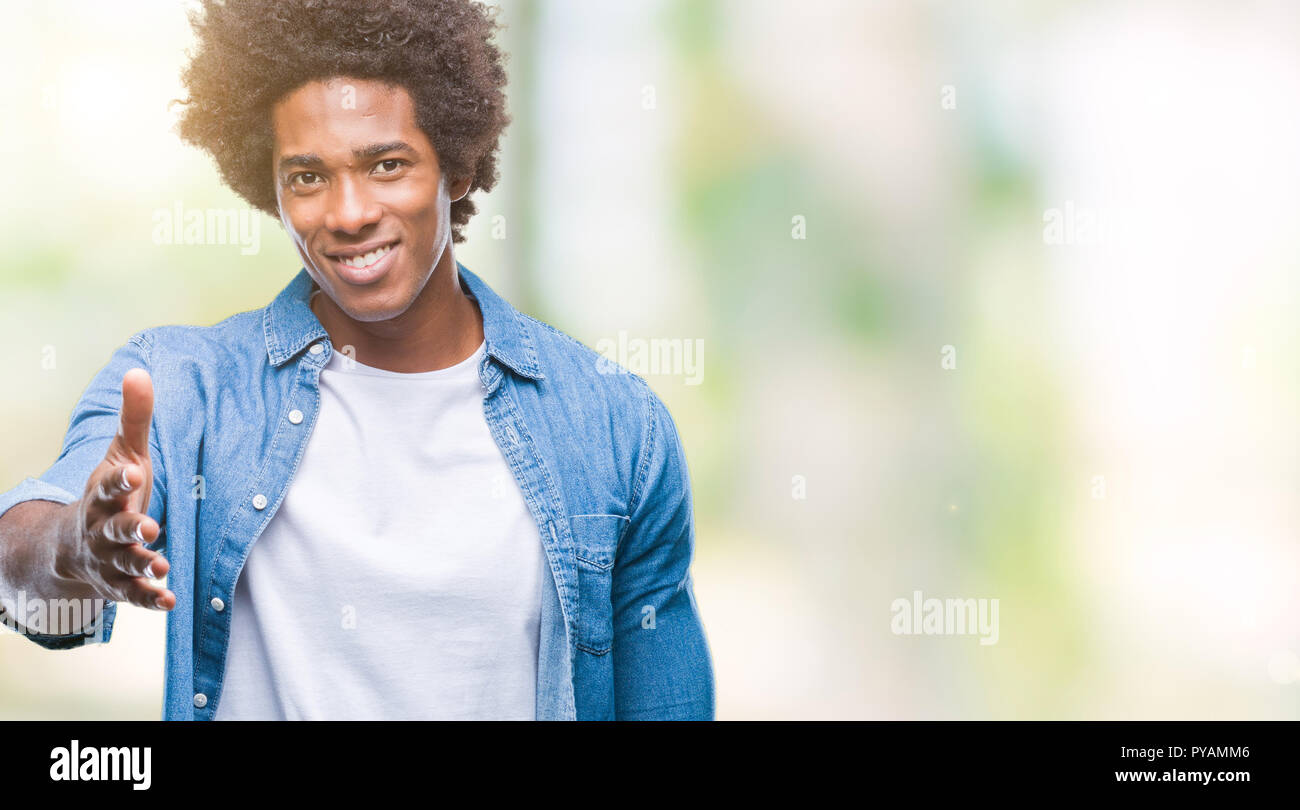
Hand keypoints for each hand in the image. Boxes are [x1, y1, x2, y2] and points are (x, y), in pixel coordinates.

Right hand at [55, 368, 173, 610]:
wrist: (76, 545)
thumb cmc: (112, 493)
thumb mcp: (123, 454)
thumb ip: (135, 419)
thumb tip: (139, 371)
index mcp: (102, 496)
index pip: (108, 485)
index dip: (119, 480)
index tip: (133, 471)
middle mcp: (102, 529)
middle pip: (113, 529)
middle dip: (128, 528)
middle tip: (147, 526)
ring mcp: (110, 559)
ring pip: (124, 564)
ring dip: (142, 564)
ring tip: (160, 564)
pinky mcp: (121, 585)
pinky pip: (134, 595)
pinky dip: (149, 598)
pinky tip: (169, 600)